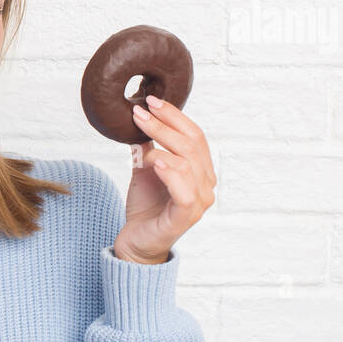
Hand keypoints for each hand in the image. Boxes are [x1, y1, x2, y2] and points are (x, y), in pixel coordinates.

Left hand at [114, 94, 215, 264]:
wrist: (136, 240)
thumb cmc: (146, 206)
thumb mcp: (146, 168)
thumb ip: (150, 146)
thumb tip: (142, 116)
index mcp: (201, 171)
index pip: (195, 136)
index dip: (175, 116)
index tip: (151, 101)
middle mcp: (206, 185)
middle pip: (192, 145)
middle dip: (165, 123)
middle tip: (140, 111)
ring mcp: (199, 202)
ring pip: (188, 163)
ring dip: (161, 142)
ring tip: (140, 132)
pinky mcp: (185, 217)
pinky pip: (184, 191)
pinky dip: (169, 172)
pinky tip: (154, 161)